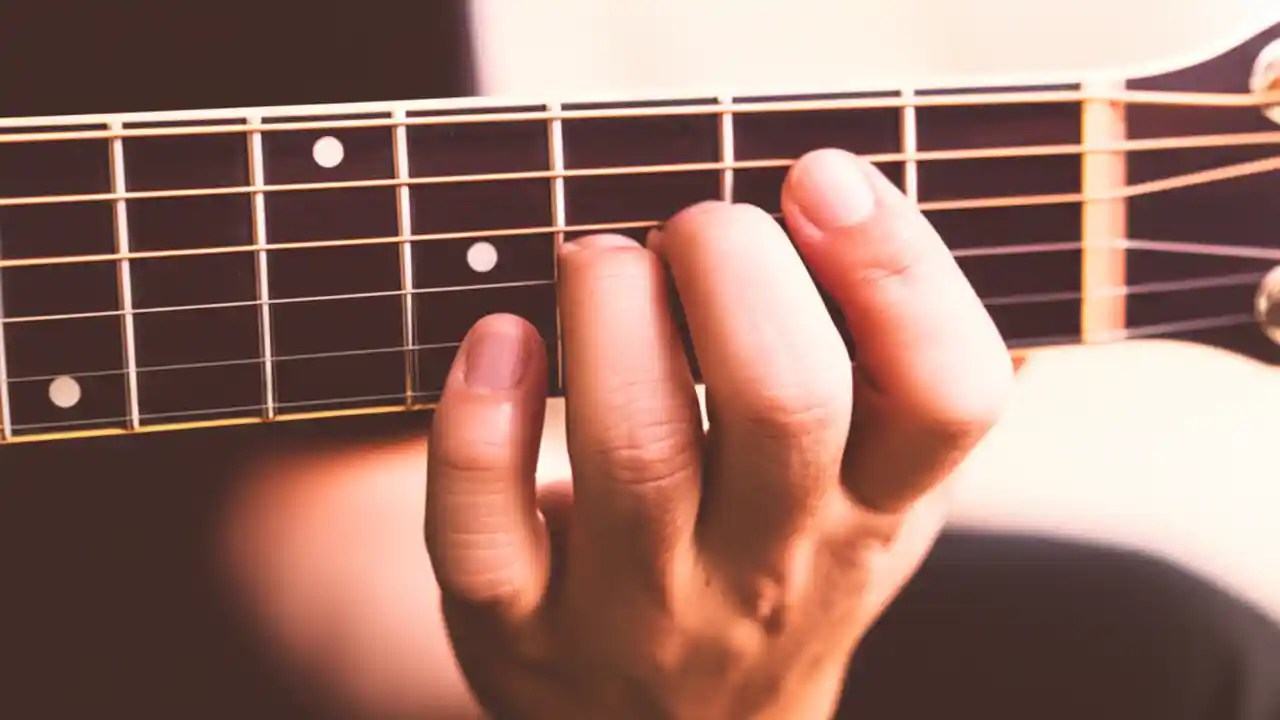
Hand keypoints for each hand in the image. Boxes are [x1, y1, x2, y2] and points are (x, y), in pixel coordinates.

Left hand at [425, 149, 1012, 718]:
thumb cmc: (777, 575)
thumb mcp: (877, 502)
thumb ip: (910, 388)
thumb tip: (923, 239)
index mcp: (875, 514)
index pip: (945, 395)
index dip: (899, 270)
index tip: (824, 180)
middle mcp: (772, 565)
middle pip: (783, 401)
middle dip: (733, 269)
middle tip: (698, 227)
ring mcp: (644, 606)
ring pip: (636, 450)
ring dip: (612, 313)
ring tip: (602, 261)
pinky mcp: (521, 625)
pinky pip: (485, 529)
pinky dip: (479, 419)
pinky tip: (499, 342)